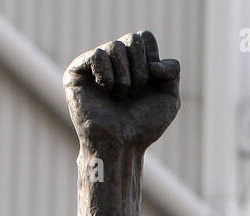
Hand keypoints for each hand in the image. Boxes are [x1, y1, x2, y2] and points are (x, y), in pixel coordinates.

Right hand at [64, 31, 180, 149]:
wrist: (122, 144)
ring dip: (125, 79)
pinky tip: (104, 93)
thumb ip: (172, 70)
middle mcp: (114, 59)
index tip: (150, 83)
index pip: (145, 37)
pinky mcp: (77, 69)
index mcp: (135, 61)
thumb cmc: (143, 126)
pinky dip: (107, 78)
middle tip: (134, 94)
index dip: (152, 59)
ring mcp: (95, 63)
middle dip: (140, 71)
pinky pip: (98, 55)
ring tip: (119, 97)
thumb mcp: (170, 98)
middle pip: (133, 39)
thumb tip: (153, 63)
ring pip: (115, 47)